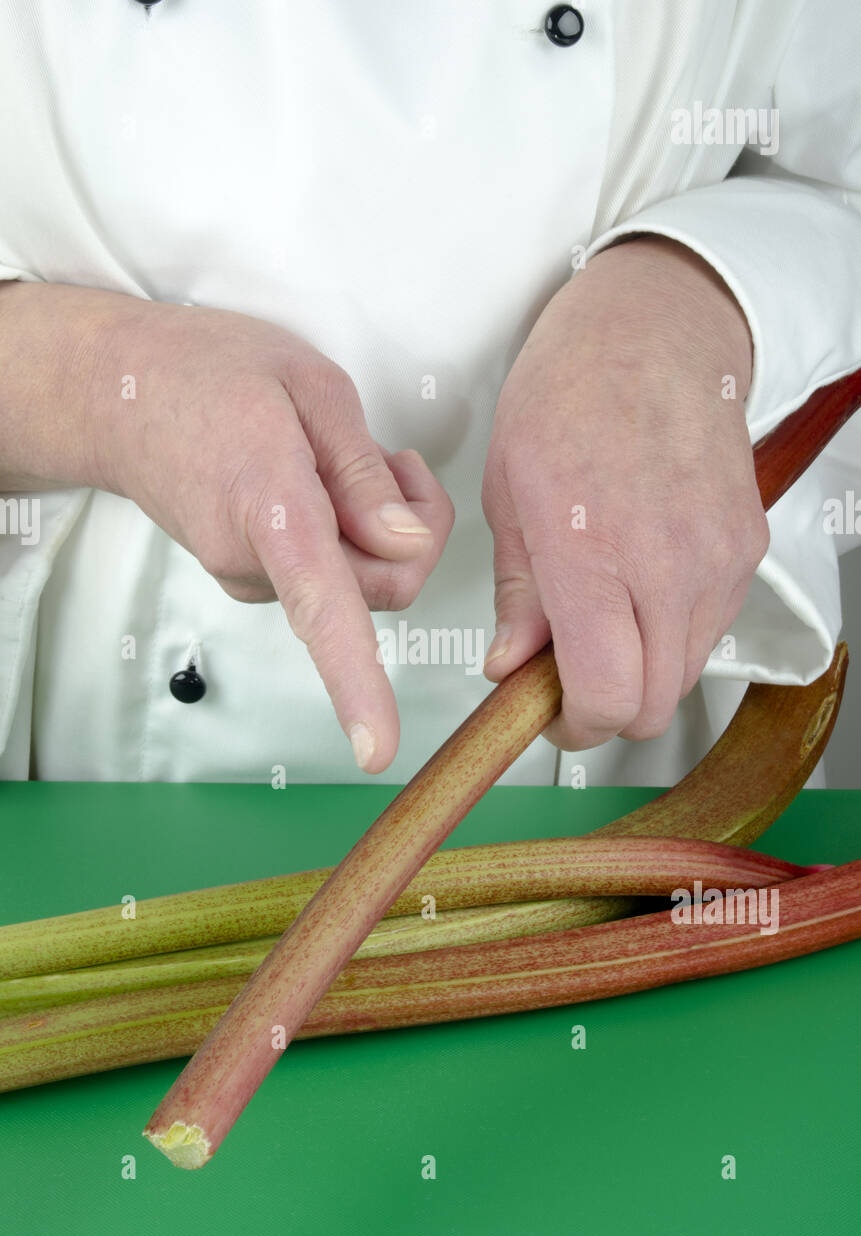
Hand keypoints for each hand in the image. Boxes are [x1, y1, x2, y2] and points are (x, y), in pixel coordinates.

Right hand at [0, 284, 453, 771]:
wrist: (116, 392)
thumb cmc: (208, 370)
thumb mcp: (308, 384)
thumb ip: (363, 470)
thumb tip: (407, 540)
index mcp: (270, 504)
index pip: (322, 606)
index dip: (356, 682)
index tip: (376, 749)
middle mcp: (253, 559)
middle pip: (382, 590)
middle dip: (417, 537)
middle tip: (397, 463)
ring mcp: (246, 576)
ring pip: (359, 586)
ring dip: (380, 532)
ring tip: (341, 462)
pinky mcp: (248, 579)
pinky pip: (328, 579)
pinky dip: (347, 539)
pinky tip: (318, 485)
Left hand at [481, 236, 766, 748]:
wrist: (656, 330)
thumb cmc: (570, 393)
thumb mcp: (508, 494)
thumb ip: (517, 597)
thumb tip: (509, 668)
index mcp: (591, 551)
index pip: (604, 695)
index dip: (574, 725)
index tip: (551, 714)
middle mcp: (667, 564)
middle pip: (651, 704)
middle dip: (607, 707)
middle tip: (569, 672)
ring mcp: (718, 559)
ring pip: (685, 673)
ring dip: (642, 670)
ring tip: (604, 615)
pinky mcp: (748, 549)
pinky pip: (711, 628)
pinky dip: (674, 631)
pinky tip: (642, 583)